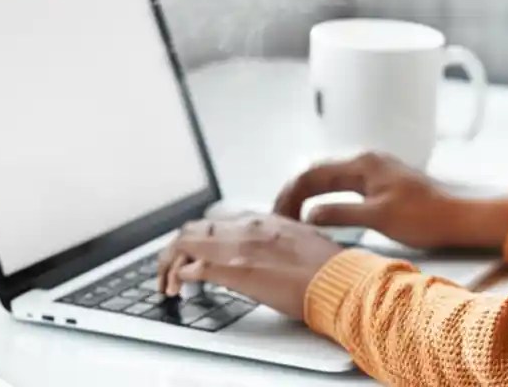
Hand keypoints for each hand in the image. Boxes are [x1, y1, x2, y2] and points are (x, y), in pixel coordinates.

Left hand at [156, 214, 343, 319]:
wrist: (339, 279)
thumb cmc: (327, 267)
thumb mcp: (298, 243)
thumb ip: (275, 242)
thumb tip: (263, 253)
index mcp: (261, 221)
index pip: (214, 223)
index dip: (197, 240)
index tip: (191, 256)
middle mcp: (246, 228)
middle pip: (193, 230)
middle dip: (174, 251)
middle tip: (169, 272)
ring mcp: (240, 248)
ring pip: (186, 244)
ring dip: (170, 264)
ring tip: (168, 285)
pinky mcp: (237, 271)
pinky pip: (195, 268)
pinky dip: (181, 276)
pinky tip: (179, 287)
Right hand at [273, 152, 466, 250]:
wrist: (460, 217)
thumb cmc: (424, 217)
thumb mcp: (378, 217)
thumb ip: (340, 213)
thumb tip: (308, 215)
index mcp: (362, 164)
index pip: (312, 174)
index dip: (290, 194)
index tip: (278, 216)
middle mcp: (365, 161)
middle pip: (317, 174)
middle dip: (294, 194)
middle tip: (279, 218)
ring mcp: (373, 171)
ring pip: (329, 180)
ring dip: (308, 196)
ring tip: (293, 217)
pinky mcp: (380, 184)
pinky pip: (343, 187)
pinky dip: (325, 199)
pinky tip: (320, 215)